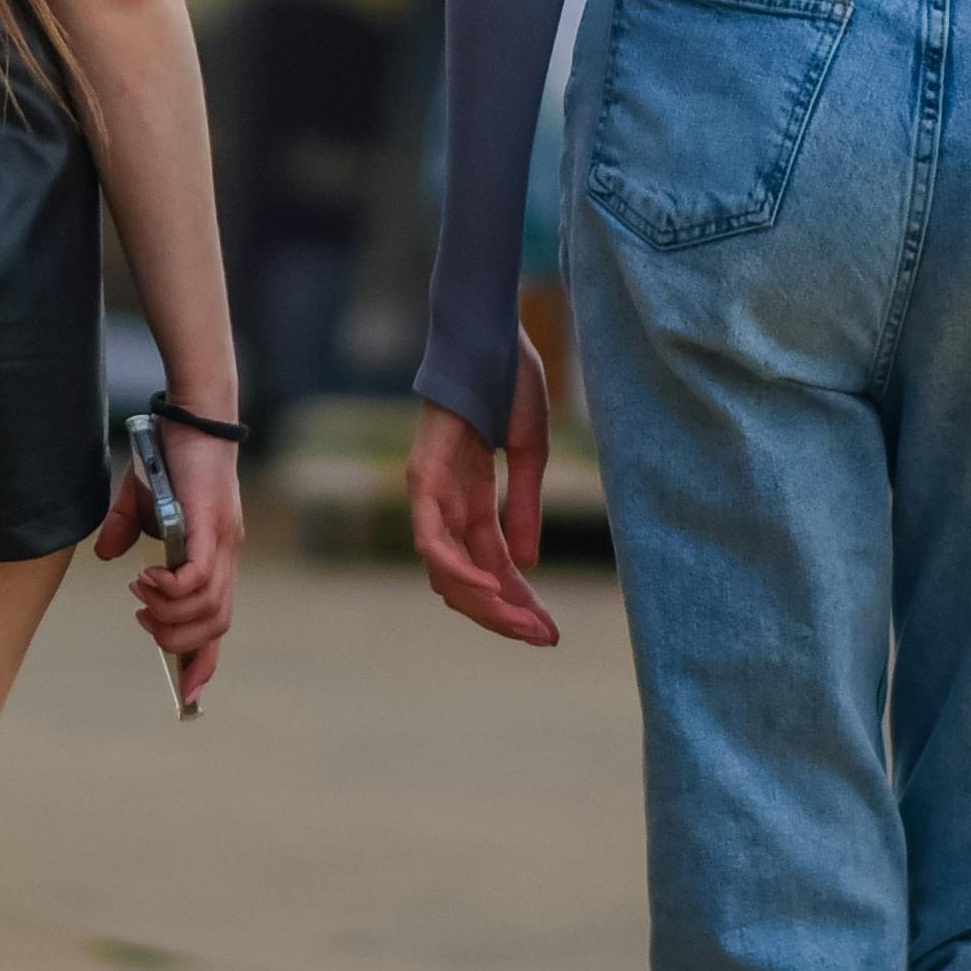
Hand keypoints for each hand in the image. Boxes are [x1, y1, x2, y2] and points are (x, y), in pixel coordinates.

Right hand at [95, 423, 245, 701]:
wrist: (193, 415)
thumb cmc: (170, 454)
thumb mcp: (139, 500)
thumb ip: (125, 530)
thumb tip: (107, 557)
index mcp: (217, 557)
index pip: (219, 622)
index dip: (205, 661)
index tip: (191, 695)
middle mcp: (227, 556)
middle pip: (215, 626)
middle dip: (175, 639)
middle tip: (143, 618)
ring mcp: (223, 544)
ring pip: (207, 608)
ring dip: (168, 613)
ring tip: (141, 593)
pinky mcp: (211, 527)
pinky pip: (198, 579)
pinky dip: (171, 588)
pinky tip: (147, 577)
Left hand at [407, 350, 562, 648]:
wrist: (496, 334)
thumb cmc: (511, 383)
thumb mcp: (530, 457)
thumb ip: (522, 510)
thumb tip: (525, 566)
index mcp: (471, 496)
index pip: (491, 564)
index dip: (518, 600)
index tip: (548, 630)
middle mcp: (445, 500)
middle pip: (466, 578)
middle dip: (504, 613)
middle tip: (542, 637)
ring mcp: (430, 490)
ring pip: (446, 570)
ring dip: (484, 602)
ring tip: (523, 624)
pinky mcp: (422, 476)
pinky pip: (432, 538)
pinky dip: (456, 569)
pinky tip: (488, 591)